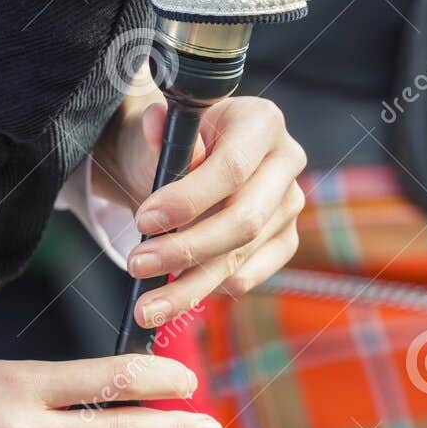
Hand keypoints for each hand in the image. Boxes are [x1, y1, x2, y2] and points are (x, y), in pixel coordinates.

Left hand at [92, 87, 305, 329]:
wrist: (179, 161)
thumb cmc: (169, 141)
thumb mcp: (158, 129)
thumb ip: (158, 130)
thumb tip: (156, 124)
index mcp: (262, 122)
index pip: (233, 169)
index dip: (189, 199)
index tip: (144, 220)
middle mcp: (286, 162)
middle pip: (244, 221)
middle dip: (186, 249)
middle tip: (137, 264)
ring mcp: (289, 206)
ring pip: (241, 257)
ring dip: (188, 286)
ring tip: (146, 305)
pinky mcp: (282, 241)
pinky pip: (247, 276)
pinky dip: (206, 289)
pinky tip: (173, 298)